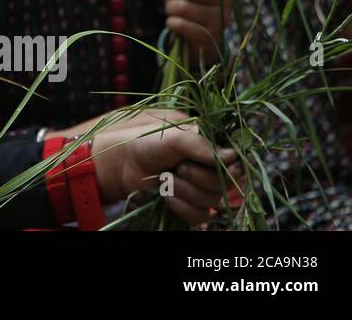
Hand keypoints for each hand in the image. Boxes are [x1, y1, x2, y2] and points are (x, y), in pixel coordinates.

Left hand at [90, 109, 240, 225]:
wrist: (116, 163)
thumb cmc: (143, 141)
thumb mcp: (172, 135)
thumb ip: (202, 144)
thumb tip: (233, 156)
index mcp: (207, 143)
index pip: (235, 160)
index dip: (228, 166)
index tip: (212, 164)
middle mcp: (205, 164)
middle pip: (227, 183)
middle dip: (201, 178)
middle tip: (179, 168)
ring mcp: (196, 185)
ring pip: (213, 200)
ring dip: (188, 191)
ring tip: (166, 179)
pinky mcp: (185, 203)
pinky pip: (199, 215)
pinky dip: (183, 207)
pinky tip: (167, 196)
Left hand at [147, 0, 230, 66]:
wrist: (195, 38)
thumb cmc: (187, 5)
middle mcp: (226, 0)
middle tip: (173, 0)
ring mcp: (220, 19)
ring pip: (184, 7)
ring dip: (171, 10)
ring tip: (175, 13)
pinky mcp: (210, 37)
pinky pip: (182, 25)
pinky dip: (172, 23)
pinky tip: (176, 25)